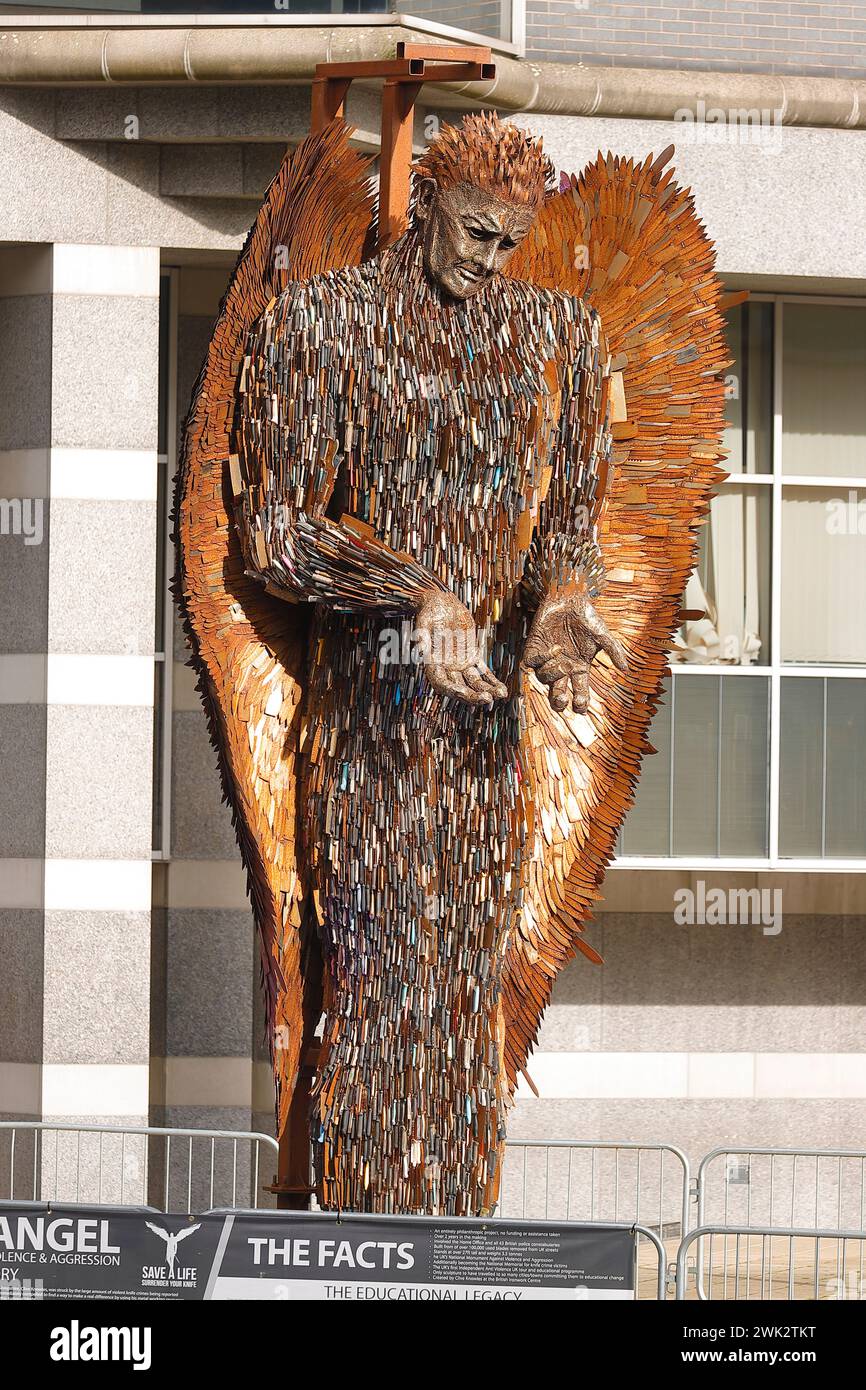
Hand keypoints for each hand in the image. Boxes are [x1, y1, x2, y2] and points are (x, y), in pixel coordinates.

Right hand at [415, 589, 507, 707]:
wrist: (442, 604)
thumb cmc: (430, 612)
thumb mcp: (424, 622)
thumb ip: (423, 637)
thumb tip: (420, 649)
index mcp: (433, 664)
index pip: (441, 683)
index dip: (451, 690)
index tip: (462, 692)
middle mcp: (447, 668)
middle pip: (460, 688)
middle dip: (473, 695)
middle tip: (487, 699)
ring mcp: (460, 664)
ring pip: (474, 683)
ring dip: (486, 691)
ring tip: (501, 695)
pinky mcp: (471, 657)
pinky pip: (483, 672)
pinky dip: (491, 681)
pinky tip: (501, 689)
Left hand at [522, 579, 626, 714]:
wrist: (569, 598)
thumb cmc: (587, 616)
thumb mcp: (603, 635)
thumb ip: (614, 651)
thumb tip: (625, 669)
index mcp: (579, 668)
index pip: (580, 691)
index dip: (580, 702)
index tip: (581, 706)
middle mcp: (563, 667)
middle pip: (558, 693)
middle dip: (558, 700)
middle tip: (562, 699)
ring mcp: (548, 659)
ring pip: (544, 679)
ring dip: (553, 675)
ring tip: (563, 664)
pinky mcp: (535, 648)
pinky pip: (533, 662)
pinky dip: (543, 660)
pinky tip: (555, 649)